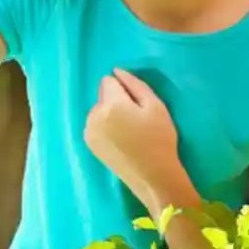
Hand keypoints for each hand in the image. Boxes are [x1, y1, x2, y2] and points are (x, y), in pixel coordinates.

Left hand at [84, 69, 187, 212]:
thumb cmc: (159, 139)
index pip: (109, 81)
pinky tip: (121, 140)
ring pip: (98, 109)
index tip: (138, 104)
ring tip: (129, 131)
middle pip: (102, 95)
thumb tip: (116, 71)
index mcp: (110, 105)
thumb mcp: (155, 106)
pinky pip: (96, 124)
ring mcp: (89, 132)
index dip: (125, 88)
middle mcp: (93, 116)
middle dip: (116, 100)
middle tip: (136, 119)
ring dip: (110, 113)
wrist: (153, 177)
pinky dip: (105, 126)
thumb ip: (135, 84)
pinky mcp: (90, 144)